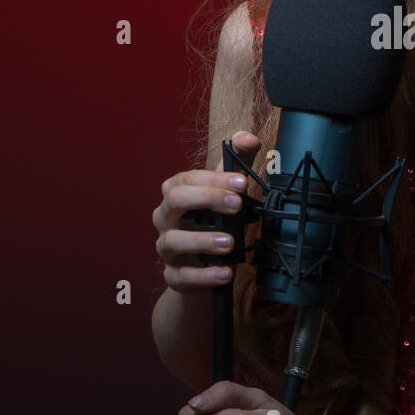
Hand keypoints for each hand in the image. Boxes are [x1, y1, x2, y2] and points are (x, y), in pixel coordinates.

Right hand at [152, 132, 261, 292]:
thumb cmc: (212, 220)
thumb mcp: (224, 190)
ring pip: (173, 241)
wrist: (203, 265)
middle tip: (236, 205)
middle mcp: (165, 218)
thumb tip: (248, 138)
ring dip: (202, 240)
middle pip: (174, 200)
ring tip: (229, 243)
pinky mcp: (173, 275)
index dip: (215, 179)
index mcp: (176, 193)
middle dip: (207, 199)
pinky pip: (181, 276)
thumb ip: (236, 162)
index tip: (243, 183)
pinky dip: (204, 275)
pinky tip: (225, 272)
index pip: (188, 178)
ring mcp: (166, 248)